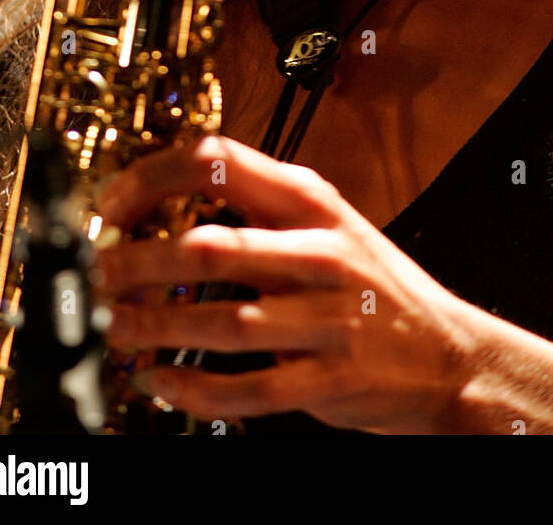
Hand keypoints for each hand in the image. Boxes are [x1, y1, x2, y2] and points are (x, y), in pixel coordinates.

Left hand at [92, 135, 487, 433]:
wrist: (455, 354)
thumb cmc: (379, 286)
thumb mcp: (330, 225)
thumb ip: (261, 212)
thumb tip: (167, 208)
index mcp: (312, 202)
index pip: (219, 163)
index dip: (151, 177)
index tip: (112, 204)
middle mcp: (319, 252)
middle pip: (208, 247)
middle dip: (136, 263)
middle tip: (98, 275)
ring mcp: (328, 318)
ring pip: (221, 322)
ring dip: (153, 327)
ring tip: (115, 328)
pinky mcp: (331, 379)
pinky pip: (247, 388)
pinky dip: (192, 389)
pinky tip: (160, 383)